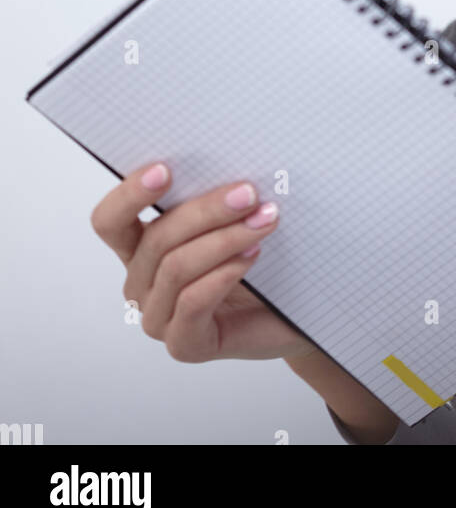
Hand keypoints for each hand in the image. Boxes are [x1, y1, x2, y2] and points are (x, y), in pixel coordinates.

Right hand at [90, 162, 319, 362]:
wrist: (294, 314)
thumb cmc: (261, 262)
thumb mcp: (231, 222)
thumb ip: (214, 199)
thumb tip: (222, 162)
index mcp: (140, 248)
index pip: (110, 221)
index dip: (129, 194)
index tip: (165, 169)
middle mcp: (141, 283)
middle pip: (156, 239)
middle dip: (206, 210)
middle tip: (248, 192)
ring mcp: (158, 318)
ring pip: (176, 268)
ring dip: (225, 238)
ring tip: (264, 220)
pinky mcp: (185, 344)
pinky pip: (193, 304)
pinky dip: (224, 274)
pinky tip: (251, 256)